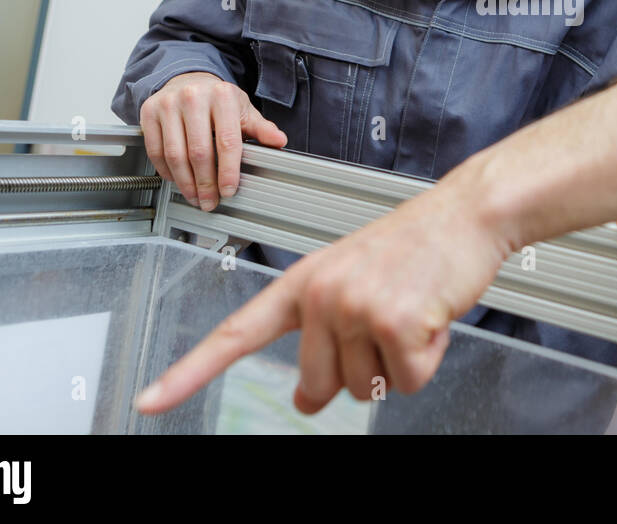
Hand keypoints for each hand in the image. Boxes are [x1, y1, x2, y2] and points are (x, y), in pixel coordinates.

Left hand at [133, 184, 510, 414]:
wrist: (464, 214)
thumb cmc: (413, 246)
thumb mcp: (353, 280)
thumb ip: (322, 335)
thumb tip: (309, 400)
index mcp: (303, 283)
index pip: (236, 333)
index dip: (190, 373)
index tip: (151, 401)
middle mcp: (321, 294)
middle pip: (319, 386)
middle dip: (359, 370)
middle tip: (387, 324)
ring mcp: (355, 307)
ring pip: (368, 387)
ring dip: (400, 360)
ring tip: (413, 309)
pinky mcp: (395, 321)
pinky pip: (408, 381)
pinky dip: (428, 359)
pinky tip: (432, 316)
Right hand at [139, 71, 286, 209]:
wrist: (188, 80)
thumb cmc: (217, 100)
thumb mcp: (243, 110)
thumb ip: (261, 128)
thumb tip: (279, 141)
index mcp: (222, 96)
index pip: (227, 141)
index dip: (228, 171)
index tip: (228, 190)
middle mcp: (193, 97)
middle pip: (199, 152)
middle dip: (205, 183)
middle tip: (210, 201)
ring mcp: (168, 104)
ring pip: (175, 155)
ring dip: (186, 183)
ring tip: (195, 197)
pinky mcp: (148, 113)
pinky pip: (156, 151)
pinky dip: (167, 172)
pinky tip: (178, 181)